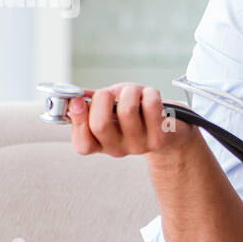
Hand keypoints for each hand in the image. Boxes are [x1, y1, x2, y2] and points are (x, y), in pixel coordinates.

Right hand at [67, 82, 197, 156]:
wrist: (170, 126)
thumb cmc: (136, 112)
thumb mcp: (109, 106)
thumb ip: (91, 102)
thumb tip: (72, 96)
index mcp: (99, 144)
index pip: (82, 144)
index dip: (77, 120)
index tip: (78, 100)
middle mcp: (117, 149)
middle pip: (100, 125)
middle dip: (102, 98)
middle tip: (109, 93)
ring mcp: (139, 147)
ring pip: (127, 112)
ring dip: (128, 92)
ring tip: (133, 91)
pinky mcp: (159, 139)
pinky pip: (151, 108)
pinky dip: (149, 93)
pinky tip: (150, 95)